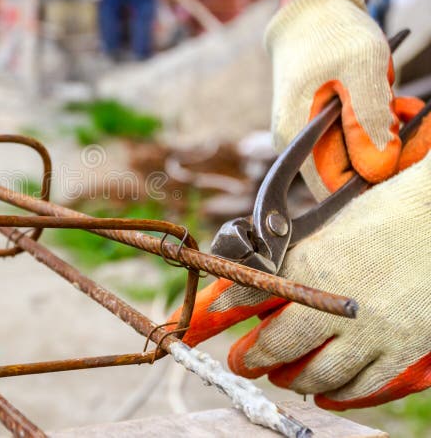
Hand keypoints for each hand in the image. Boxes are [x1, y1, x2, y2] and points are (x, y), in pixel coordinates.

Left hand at [168, 152, 430, 409]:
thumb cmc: (383, 217)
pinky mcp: (401, 350)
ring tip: (281, 374)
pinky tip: (323, 391)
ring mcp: (371, 332)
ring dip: (290, 378)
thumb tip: (254, 279)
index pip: (248, 293)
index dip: (223, 312)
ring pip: (316, 375)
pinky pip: (360, 387)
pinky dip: (335, 394)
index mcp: (310, 265)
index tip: (209, 322)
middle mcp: (335, 304)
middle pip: (278, 347)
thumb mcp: (326, 230)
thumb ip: (291, 259)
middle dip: (251, 358)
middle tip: (240, 361)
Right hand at [266, 0, 426, 199]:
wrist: (313, 11)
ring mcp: (308, 139)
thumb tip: (378, 170)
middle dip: (390, 155)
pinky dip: (381, 130)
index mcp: (296, 139)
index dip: (377, 178)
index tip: (405, 145)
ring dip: (390, 140)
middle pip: (350, 177)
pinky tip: (391, 107)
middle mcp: (297, 146)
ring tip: (402, 105)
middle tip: (411, 117)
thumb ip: (369, 122)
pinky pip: (356, 145)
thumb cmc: (333, 34)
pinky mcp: (322, 129)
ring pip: (358, 162)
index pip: (337, 189)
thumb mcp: (361, 69)